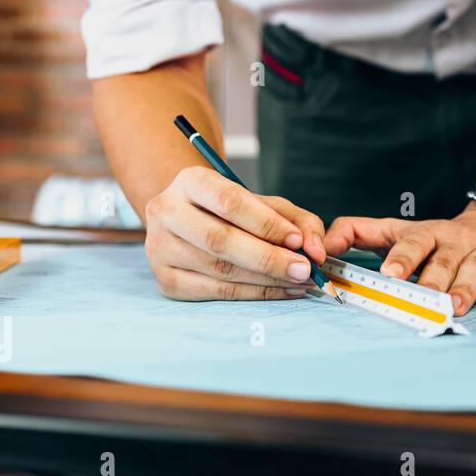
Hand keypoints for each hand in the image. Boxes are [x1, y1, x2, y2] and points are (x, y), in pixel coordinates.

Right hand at [144, 166, 327, 300]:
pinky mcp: (164, 279)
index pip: (229, 202)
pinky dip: (253, 294)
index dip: (266, 223)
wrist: (189, 221)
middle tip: (304, 269)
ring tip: (298, 281)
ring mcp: (160, 247)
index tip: (297, 241)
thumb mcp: (265, 204)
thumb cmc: (234, 211)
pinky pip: (214, 291)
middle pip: (221, 240)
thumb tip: (315, 249)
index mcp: (191, 181)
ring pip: (219, 269)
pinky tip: (279, 290)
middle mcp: (167, 211)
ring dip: (266, 280)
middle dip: (269, 258)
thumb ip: (296, 220)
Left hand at [324, 206, 475, 315]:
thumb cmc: (443, 238)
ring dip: (466, 287)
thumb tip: (324, 242)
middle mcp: (458, 241)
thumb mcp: (404, 230)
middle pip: (444, 258)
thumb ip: (362, 232)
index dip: (401, 256)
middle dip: (433, 276)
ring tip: (454, 306)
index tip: (388, 272)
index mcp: (429, 234)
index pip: (412, 242)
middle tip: (422, 294)